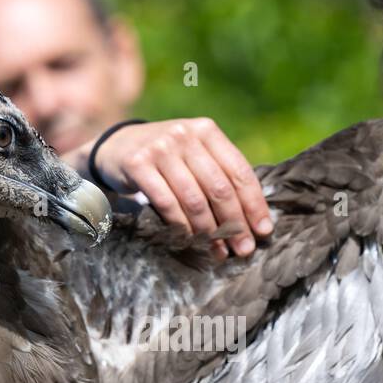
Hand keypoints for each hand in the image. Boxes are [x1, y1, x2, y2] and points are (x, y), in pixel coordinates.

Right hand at [83, 118, 272, 260]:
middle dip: (235, 223)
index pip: (239, 171)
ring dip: (209, 232)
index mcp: (206, 131)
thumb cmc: (167, 159)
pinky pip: (166, 204)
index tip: (264, 231)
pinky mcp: (138, 164)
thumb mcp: (194, 154)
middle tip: (243, 249)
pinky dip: (181, 227)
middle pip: (219, 188)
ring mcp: (160, 148)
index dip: (254, 204)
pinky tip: (190, 241)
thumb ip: (220, 174)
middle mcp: (185, 135)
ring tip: (218, 251)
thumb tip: (255, 219)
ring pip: (194, 199)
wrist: (117, 147)